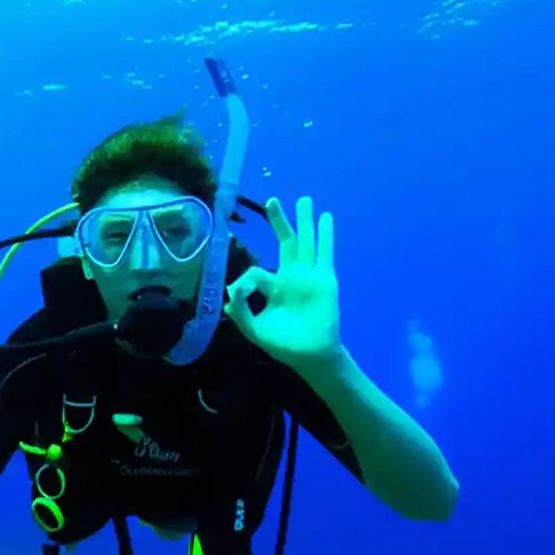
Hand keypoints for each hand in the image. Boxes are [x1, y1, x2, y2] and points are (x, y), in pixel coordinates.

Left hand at [224, 196, 341, 370]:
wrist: (311, 355)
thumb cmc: (283, 344)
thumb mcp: (255, 330)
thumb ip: (241, 313)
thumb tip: (228, 295)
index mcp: (273, 287)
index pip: (256, 272)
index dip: (245, 281)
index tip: (236, 292)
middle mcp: (290, 276)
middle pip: (284, 242)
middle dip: (278, 221)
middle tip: (271, 200)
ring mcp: (308, 275)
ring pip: (305, 241)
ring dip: (304, 220)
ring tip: (304, 199)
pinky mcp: (324, 279)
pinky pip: (324, 252)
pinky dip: (325, 235)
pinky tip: (325, 218)